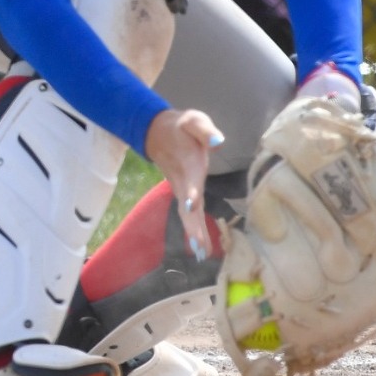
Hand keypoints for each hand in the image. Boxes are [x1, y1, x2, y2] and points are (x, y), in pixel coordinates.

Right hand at [144, 107, 222, 261]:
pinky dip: (194, 231)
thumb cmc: (180, 127)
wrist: (156, 131)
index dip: (191, 192)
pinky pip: (189, 215)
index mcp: (187, 164)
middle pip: (187, 207)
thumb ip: (206, 131)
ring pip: (187, 214)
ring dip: (194, 233)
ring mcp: (181, 188)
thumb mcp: (193, 121)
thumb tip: (219, 142)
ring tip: (201, 253)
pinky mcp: (184, 192)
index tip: (191, 205)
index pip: (189, 180)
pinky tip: (201, 248)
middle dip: (193, 226)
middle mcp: (183, 181)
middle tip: (198, 247)